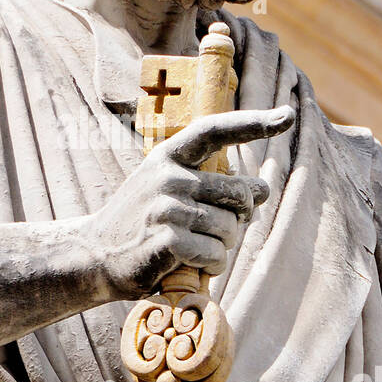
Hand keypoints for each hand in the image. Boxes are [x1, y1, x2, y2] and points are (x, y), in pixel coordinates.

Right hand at [88, 105, 294, 299]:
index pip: (215, 130)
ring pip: (230, 228)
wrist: (94, 255)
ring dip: (223, 247)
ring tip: (196, 249)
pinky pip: (216, 254)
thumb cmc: (142, 223)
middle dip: (238, 218)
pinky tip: (192, 265)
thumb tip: (262, 189)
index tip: (287, 115)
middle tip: (216, 231)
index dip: (253, 122)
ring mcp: (165, 206)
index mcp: (169, 155)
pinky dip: (212, 265)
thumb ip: (212, 185)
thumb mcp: (168, 190)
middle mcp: (168, 175)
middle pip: (239, 193)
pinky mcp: (166, 239)